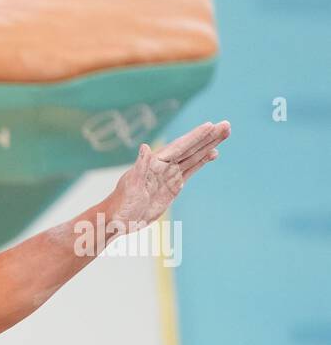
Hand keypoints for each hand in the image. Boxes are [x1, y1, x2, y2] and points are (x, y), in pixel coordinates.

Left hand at [107, 120, 230, 227]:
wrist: (119, 220)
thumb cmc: (121, 203)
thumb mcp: (130, 186)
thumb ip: (139, 166)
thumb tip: (144, 147)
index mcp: (154, 162)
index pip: (179, 146)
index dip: (194, 136)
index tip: (210, 125)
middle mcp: (164, 165)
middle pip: (190, 147)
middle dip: (208, 136)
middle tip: (226, 124)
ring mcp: (169, 175)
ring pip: (194, 156)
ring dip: (209, 145)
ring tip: (224, 133)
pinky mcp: (173, 186)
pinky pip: (191, 170)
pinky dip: (202, 161)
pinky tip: (213, 154)